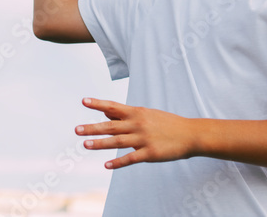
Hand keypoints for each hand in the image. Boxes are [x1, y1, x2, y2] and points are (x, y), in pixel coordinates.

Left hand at [76, 98, 198, 169]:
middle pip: (111, 125)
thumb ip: (126, 115)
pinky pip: (130, 158)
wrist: (190, 134)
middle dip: (93, 128)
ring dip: (100, 144)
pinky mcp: (150, 153)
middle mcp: (138, 124)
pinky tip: (106, 165)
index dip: (98, 104)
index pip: (113, 107)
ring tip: (85, 145)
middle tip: (77, 130)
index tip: (84, 101)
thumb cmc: (167, 123)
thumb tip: (105, 113)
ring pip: (117, 141)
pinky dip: (117, 163)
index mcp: (138, 113)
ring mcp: (144, 139)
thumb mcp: (147, 115)